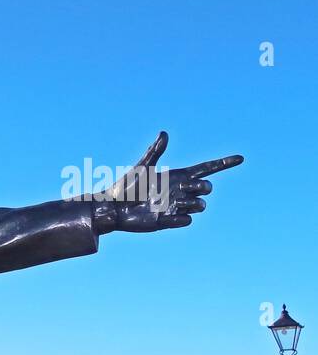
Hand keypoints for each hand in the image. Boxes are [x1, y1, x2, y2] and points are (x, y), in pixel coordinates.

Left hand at [92, 131, 241, 232]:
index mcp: (176, 176)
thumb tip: (164, 133)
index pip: (206, 168)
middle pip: (207, 187)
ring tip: (173, 202)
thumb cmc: (125, 187)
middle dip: (201, 187)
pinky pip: (186, 220)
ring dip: (192, 203)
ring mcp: (175, 206)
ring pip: (200, 205)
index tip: (240, 158)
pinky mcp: (168, 221)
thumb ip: (155, 152)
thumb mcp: (142, 168)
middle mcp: (179, 191)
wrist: (113, 208)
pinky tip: (166, 216)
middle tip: (184, 187)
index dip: (223, 163)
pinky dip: (181, 218)